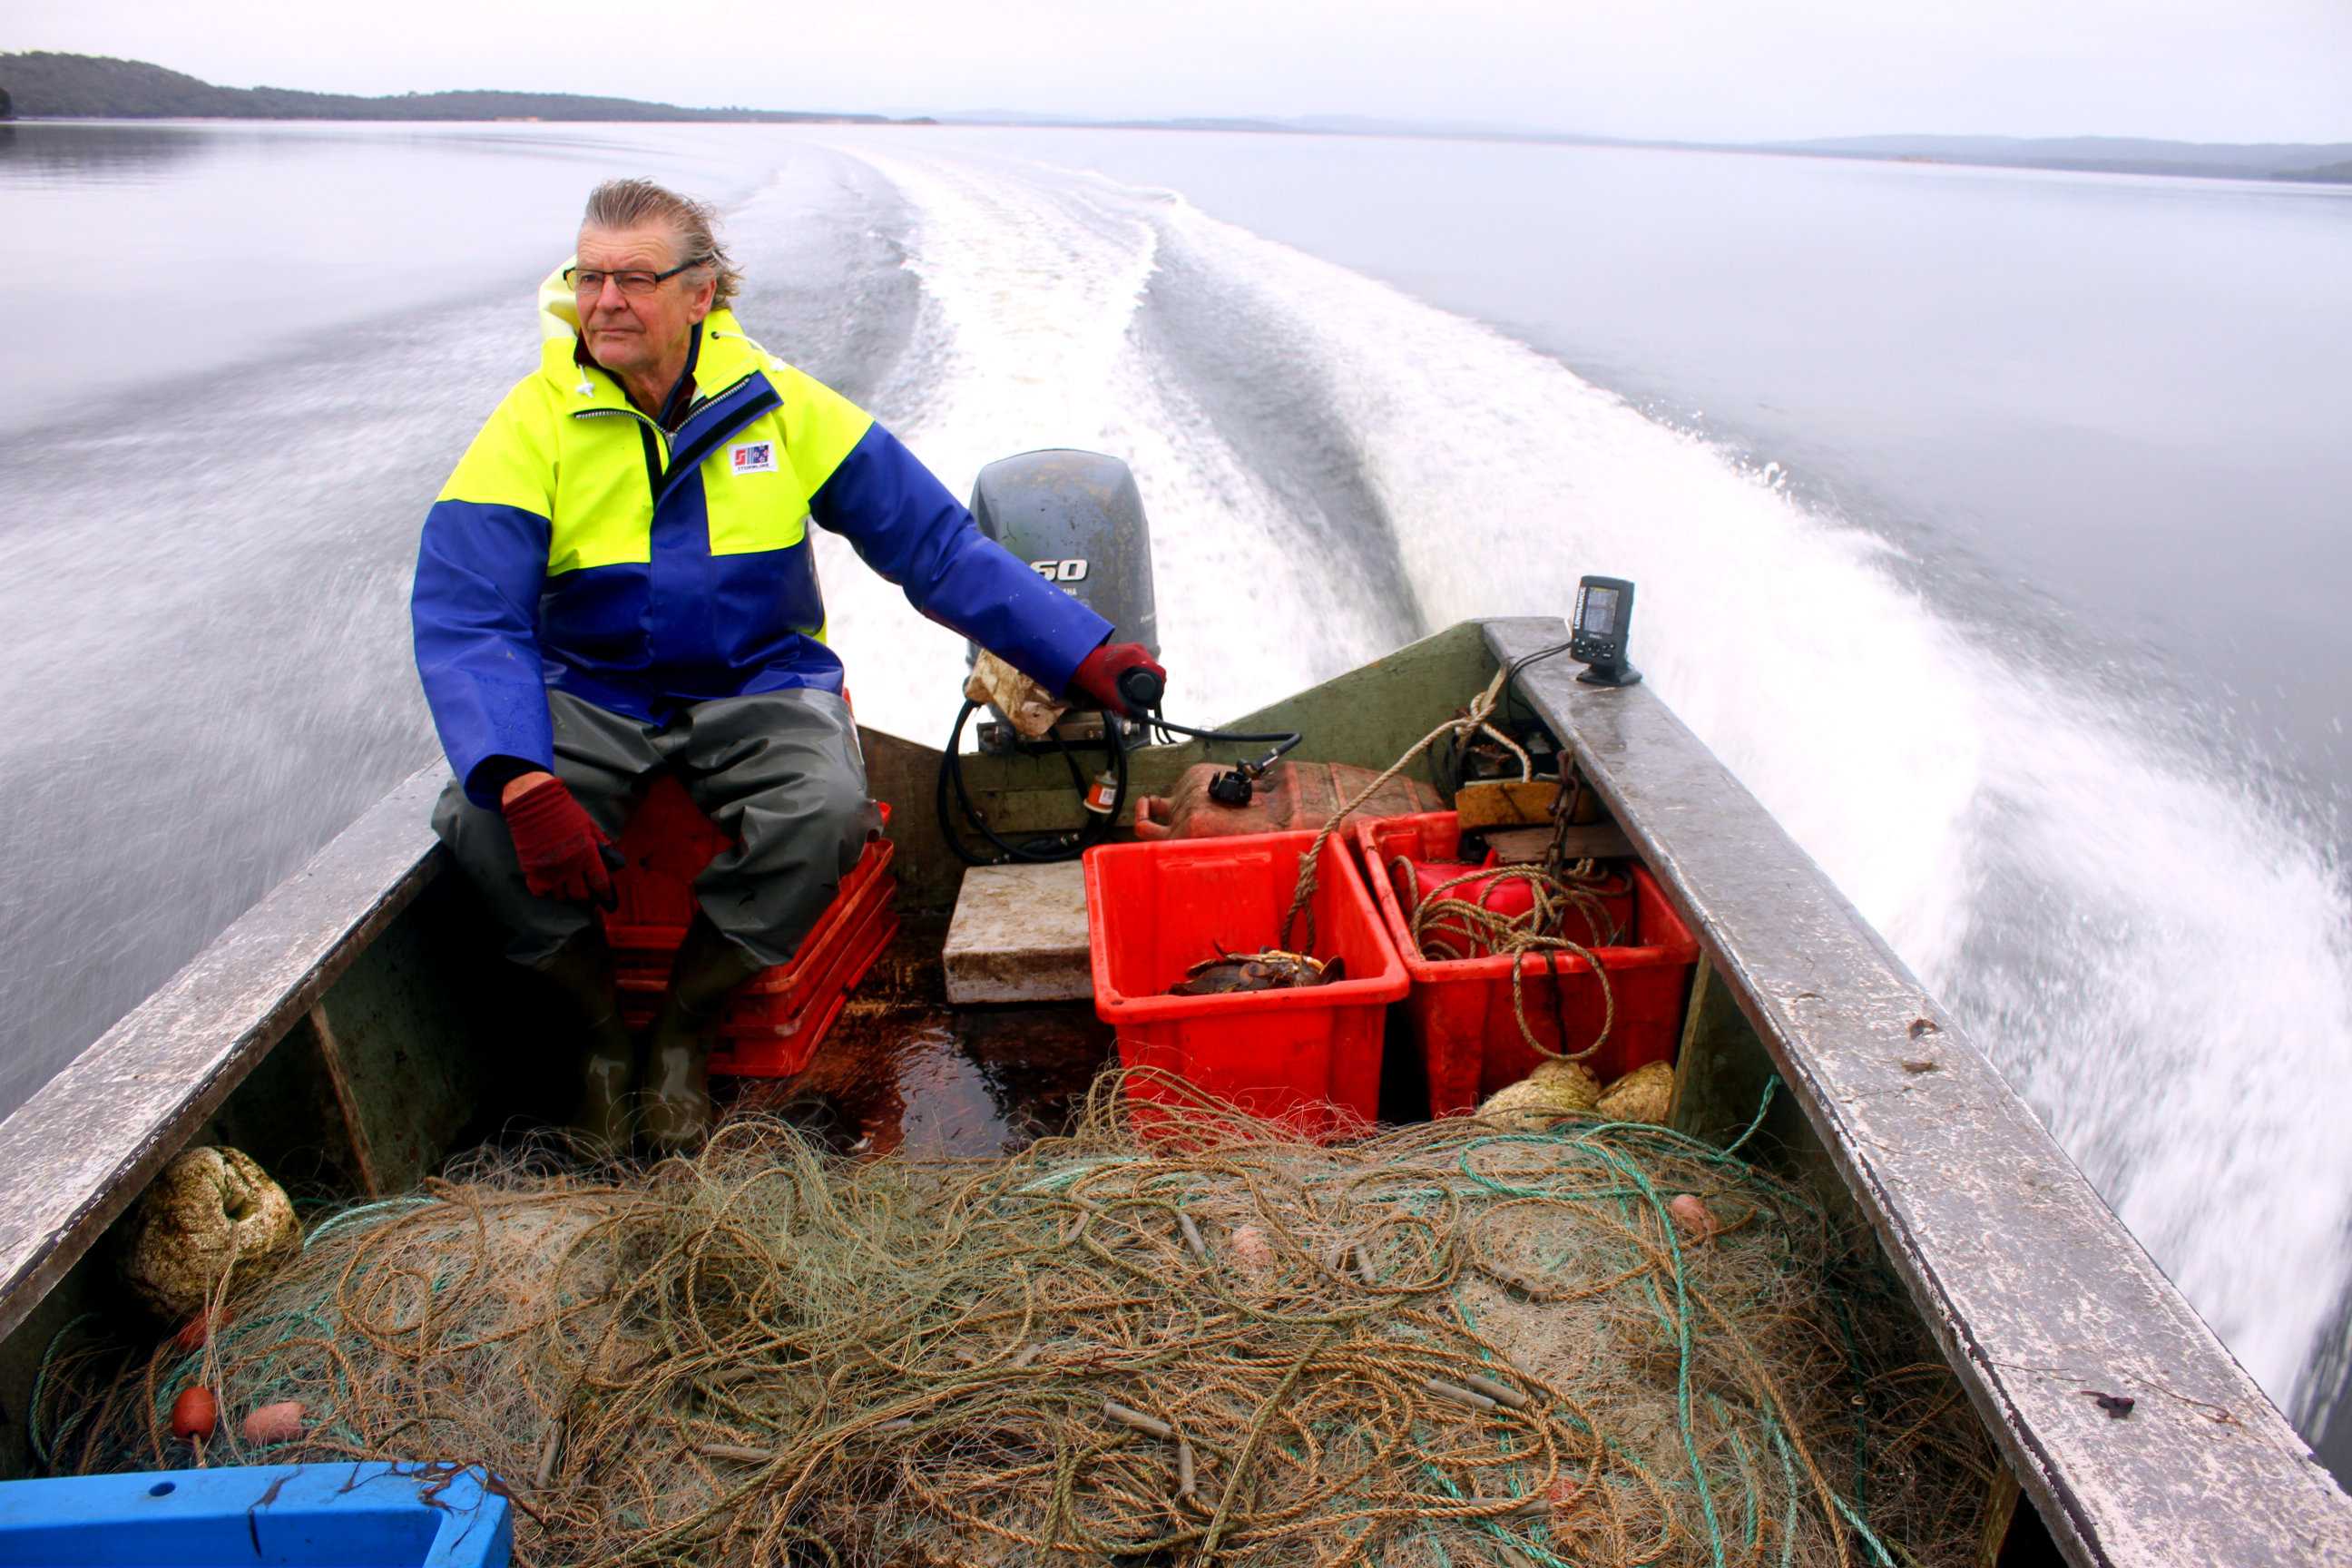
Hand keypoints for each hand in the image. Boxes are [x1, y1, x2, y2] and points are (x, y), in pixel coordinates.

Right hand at [501, 775, 616, 906]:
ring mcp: (550, 870)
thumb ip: (600, 840)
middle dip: (586, 894)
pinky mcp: (532, 870)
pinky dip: (545, 890)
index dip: (605, 893)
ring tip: (567, 886)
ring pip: (561, 896)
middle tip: (585, 889)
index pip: (600, 883)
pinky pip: (540, 891)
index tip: (606, 897)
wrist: (533, 803)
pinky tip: (549, 883)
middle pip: (581, 894)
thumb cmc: (563, 810)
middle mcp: (570, 866)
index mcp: (587, 854)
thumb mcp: (588, 823)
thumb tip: (611, 853)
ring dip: (565, 893)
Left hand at [1069, 641, 1165, 716]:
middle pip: (1156, 672)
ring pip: (1151, 670)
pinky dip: (1141, 677)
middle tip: (1145, 703)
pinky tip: (1133, 687)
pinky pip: (1143, 667)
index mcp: (1135, 656)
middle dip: (1153, 689)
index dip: (1159, 691)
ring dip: (1147, 684)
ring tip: (1138, 697)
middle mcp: (1138, 650)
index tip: (1151, 703)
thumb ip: (1122, 705)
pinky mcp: (1131, 653)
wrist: (1078, 660)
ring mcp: (1135, 650)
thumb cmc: (1089, 672)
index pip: (1159, 673)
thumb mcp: (1106, 691)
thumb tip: (1139, 717)